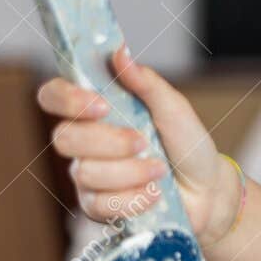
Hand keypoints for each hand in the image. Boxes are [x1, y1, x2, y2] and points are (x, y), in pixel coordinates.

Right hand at [36, 44, 239, 242]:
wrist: (207, 191)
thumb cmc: (188, 145)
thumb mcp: (174, 109)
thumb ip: (146, 83)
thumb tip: (120, 53)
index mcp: (97, 110)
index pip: (53, 96)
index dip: (66, 98)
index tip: (100, 105)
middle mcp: (85, 142)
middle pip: (64, 138)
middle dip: (109, 142)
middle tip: (144, 142)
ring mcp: (87, 176)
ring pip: (85, 173)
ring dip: (130, 172)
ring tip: (159, 170)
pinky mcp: (97, 208)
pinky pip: (98, 205)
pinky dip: (132, 199)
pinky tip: (153, 194)